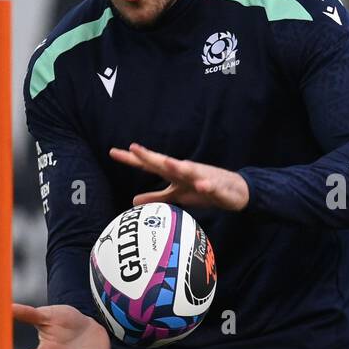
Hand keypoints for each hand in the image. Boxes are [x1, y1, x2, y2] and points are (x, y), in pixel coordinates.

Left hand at [109, 142, 249, 210]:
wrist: (234, 190)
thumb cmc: (203, 188)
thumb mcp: (177, 194)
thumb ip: (156, 196)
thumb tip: (133, 200)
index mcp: (174, 172)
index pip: (150, 164)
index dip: (132, 159)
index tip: (113, 152)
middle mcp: (185, 170)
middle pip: (165, 162)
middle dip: (150, 156)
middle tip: (134, 148)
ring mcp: (201, 176)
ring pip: (188, 170)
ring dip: (178, 166)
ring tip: (166, 162)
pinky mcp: (217, 186)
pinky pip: (211, 186)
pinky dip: (206, 185)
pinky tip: (202, 185)